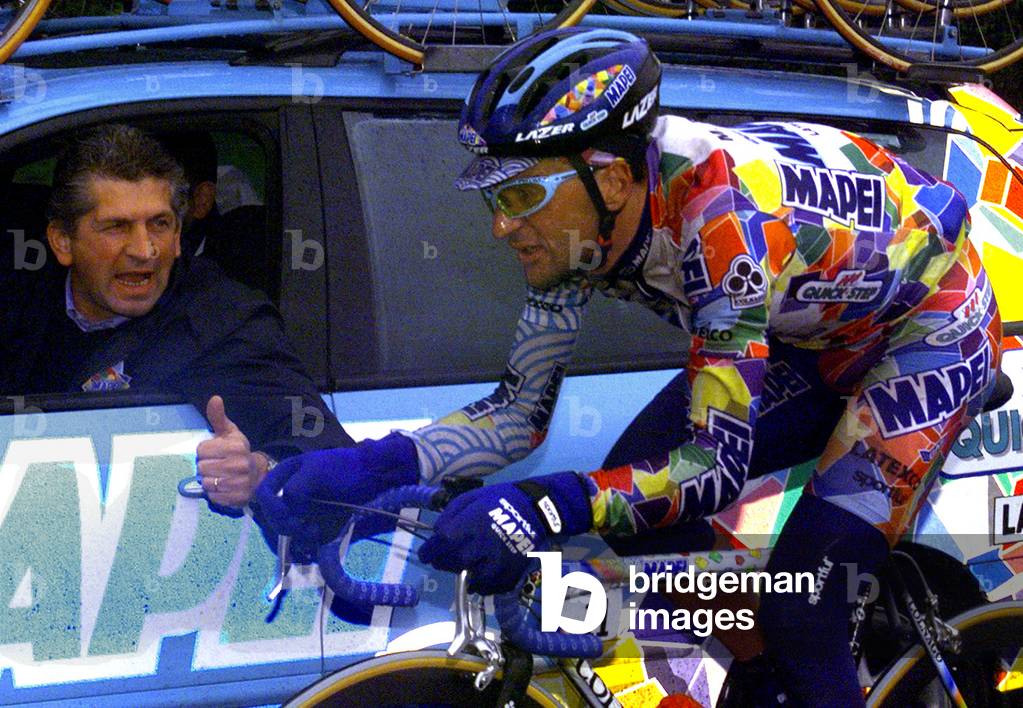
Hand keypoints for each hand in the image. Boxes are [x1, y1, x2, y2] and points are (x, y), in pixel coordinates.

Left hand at [197, 395, 266, 510]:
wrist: (259, 475)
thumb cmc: (239, 452)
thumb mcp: (230, 433)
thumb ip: (218, 417)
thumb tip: (214, 398)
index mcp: (235, 446)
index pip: (201, 450)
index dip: (206, 451)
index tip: (216, 453)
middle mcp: (238, 464)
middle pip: (201, 467)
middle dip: (207, 466)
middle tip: (219, 465)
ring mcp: (238, 483)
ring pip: (205, 483)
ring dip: (210, 480)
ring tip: (222, 476)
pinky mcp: (237, 498)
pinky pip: (213, 497)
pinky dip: (216, 493)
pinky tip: (225, 487)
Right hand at [254, 432, 419, 554]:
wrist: (371, 476)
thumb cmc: (344, 468)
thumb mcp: (316, 471)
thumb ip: (296, 489)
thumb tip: (289, 511)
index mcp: (285, 475)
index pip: (263, 495)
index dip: (272, 508)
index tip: (291, 516)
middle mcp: (289, 493)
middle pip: (272, 517)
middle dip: (286, 526)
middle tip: (307, 530)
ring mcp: (301, 510)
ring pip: (285, 532)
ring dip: (295, 538)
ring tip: (315, 536)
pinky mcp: (313, 523)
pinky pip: (300, 539)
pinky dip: (304, 546)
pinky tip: (315, 546)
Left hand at [418, 472, 591, 594]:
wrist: (535, 511)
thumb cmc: (499, 500)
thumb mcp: (471, 498)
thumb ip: (450, 516)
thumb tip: (437, 534)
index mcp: (470, 526)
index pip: (440, 547)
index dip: (429, 552)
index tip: (425, 554)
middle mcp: (481, 549)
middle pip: (451, 564)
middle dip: (443, 561)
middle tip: (444, 555)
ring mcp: (496, 564)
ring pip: (468, 578)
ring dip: (461, 571)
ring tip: (465, 561)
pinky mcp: (508, 575)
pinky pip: (486, 587)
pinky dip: (479, 581)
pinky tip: (480, 569)